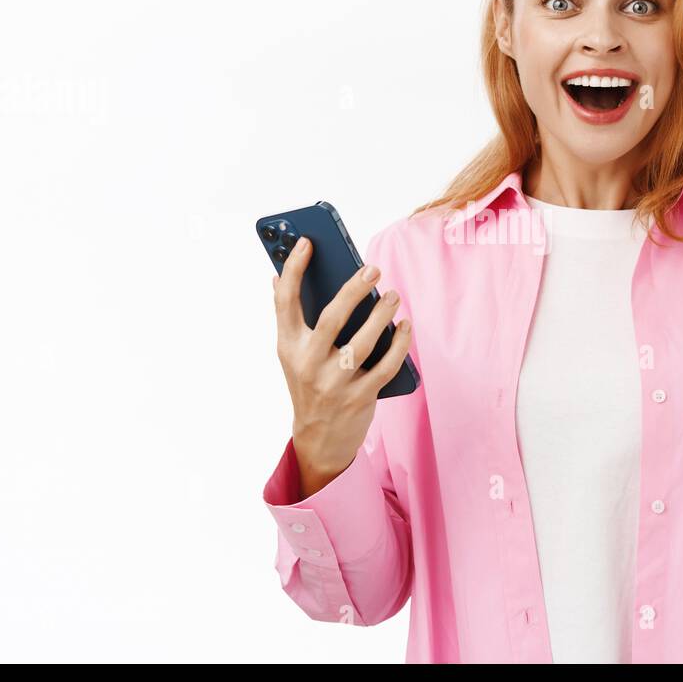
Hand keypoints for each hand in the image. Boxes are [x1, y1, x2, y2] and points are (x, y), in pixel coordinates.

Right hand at [273, 237, 412, 493]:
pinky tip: (405, 325)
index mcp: (288, 346)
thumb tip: (277, 274)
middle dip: (353, 290)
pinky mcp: (360, 397)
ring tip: (393, 295)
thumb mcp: (290, 353)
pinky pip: (385, 365)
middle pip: (331, 318)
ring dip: (382, 314)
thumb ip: (287, 316)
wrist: (318, 439)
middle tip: (372, 269)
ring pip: (363, 342)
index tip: (306, 242)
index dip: (293, 269)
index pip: (285, 301)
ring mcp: (335, 382)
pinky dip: (399, 343)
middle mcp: (308, 364)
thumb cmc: (308, 384)